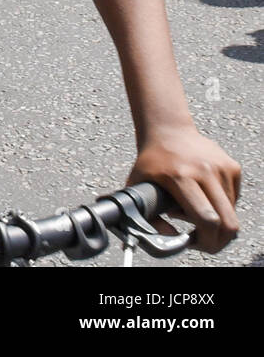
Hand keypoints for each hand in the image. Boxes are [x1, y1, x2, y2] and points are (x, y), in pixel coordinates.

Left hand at [128, 125, 239, 252]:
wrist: (167, 130)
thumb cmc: (150, 160)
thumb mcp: (137, 185)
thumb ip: (147, 215)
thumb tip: (171, 237)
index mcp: (180, 176)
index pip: (206, 218)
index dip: (204, 240)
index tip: (191, 242)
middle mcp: (205, 171)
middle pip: (228, 222)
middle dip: (218, 241)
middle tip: (202, 241)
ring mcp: (222, 168)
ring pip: (232, 213)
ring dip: (218, 222)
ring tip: (196, 212)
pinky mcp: (232, 167)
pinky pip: (234, 200)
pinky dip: (222, 207)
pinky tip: (203, 198)